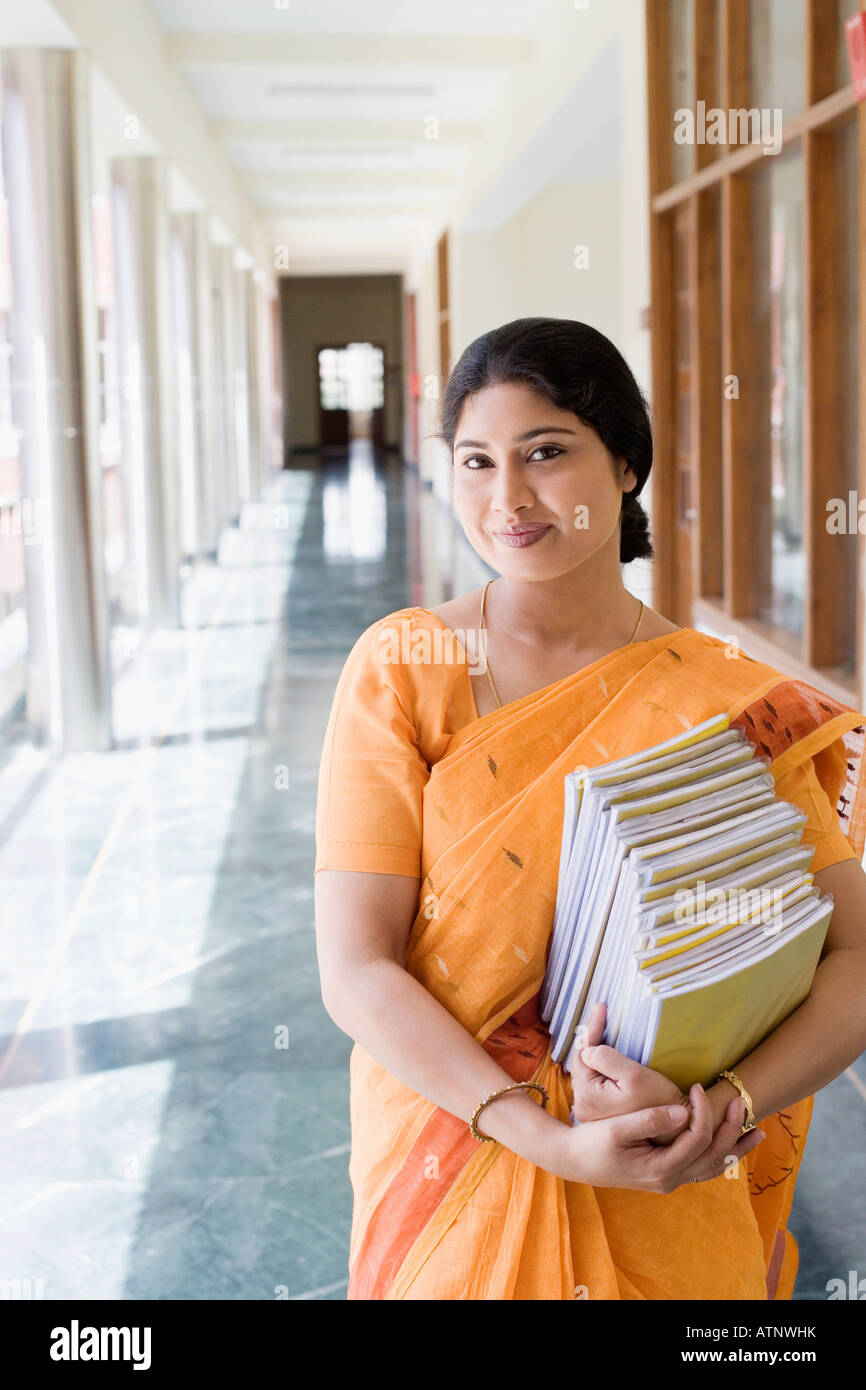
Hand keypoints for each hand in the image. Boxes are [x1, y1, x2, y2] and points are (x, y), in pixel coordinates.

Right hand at [544, 1081, 765, 1192]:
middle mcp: (670, 1179)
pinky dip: (721, 1156)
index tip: (696, 1086)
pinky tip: (732, 1146)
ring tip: (757, 1131)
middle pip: (713, 1155)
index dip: (703, 1111)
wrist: (572, 1160)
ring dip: (735, 1147)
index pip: (697, 1138)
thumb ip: (649, 1120)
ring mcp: (669, 1179)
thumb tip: (682, 1111)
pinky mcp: (665, 1173)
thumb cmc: (590, 1142)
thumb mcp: (616, 1129)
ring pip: (713, 1166)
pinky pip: (702, 1168)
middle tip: (739, 1100)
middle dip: (729, 1127)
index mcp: (661, 1169)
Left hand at [567, 1002, 686, 1141]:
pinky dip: (601, 1067)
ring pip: (590, 1073)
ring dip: (595, 1052)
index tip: (600, 1007)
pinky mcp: (603, 1114)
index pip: (583, 1054)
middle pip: (583, 1064)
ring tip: (601, 1031)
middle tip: (599, 1015)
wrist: (678, 1127)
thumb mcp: (634, 1076)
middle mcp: (583, 1107)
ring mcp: (591, 1112)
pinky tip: (607, 1056)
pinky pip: (597, 1083)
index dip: (592, 1029)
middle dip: (591, 1039)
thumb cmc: (660, 1101)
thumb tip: (588, 1048)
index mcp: (588, 1096)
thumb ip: (607, 1059)